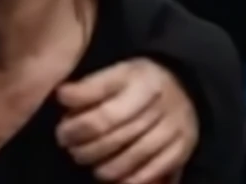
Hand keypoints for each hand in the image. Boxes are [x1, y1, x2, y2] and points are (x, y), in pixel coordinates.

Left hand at [56, 58, 198, 183]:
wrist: (184, 85)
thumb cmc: (140, 81)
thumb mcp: (117, 72)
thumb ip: (90, 86)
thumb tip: (62, 95)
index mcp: (142, 80)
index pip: (104, 113)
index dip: (77, 127)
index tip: (61, 129)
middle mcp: (160, 104)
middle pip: (114, 138)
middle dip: (84, 147)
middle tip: (70, 147)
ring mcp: (173, 128)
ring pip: (130, 158)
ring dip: (101, 166)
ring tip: (87, 160)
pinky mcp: (182, 149)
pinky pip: (149, 173)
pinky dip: (126, 180)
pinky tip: (111, 176)